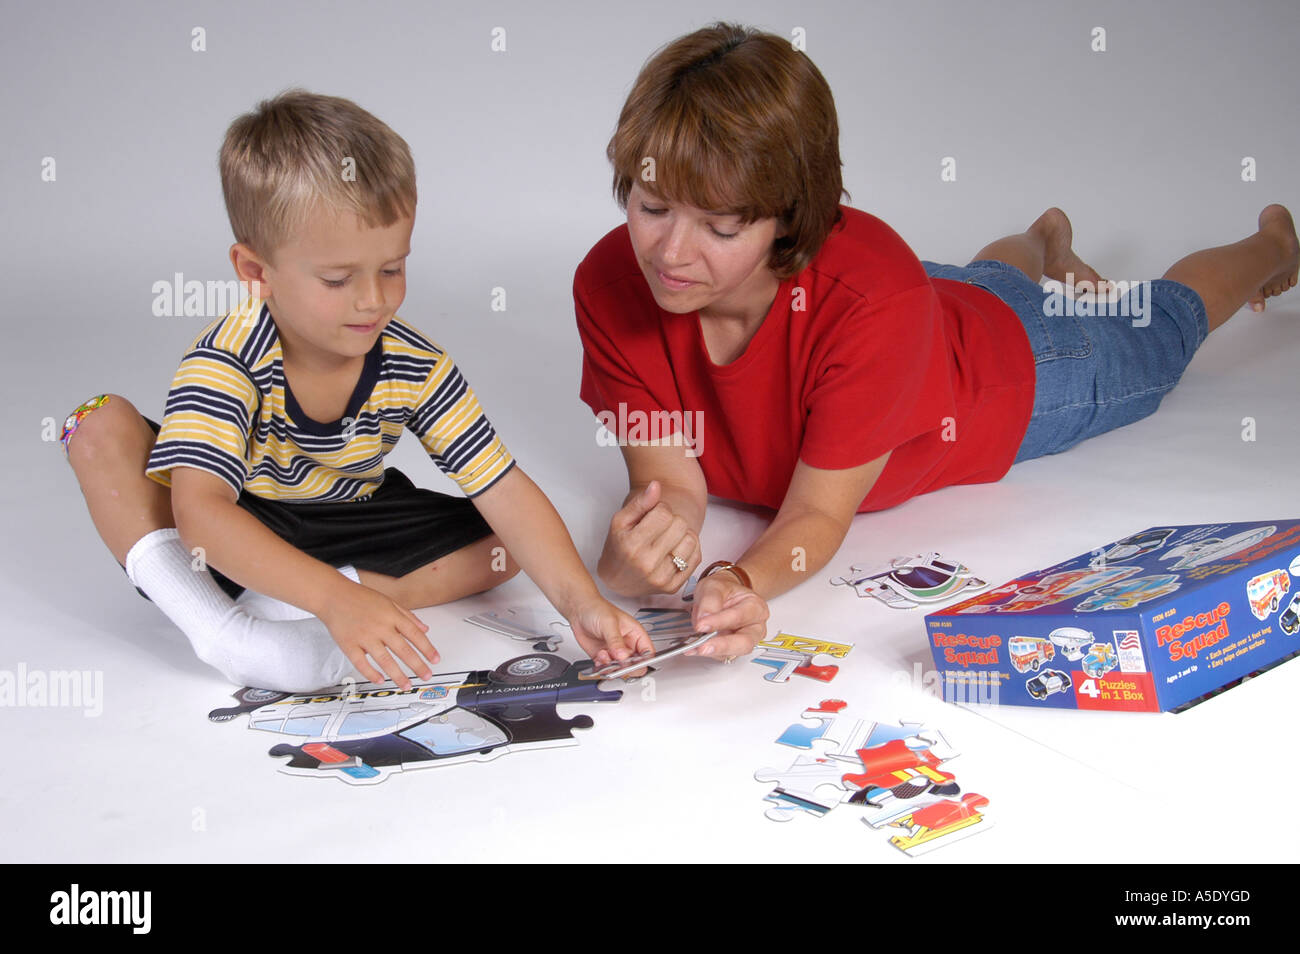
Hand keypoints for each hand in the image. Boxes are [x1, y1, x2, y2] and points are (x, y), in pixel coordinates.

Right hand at [318, 582, 437, 689]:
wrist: (334, 595)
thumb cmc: (361, 597)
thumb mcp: (389, 602)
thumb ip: (408, 616)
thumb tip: (425, 629)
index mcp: (392, 616)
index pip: (415, 634)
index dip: (427, 648)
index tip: (435, 660)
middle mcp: (380, 627)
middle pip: (403, 649)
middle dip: (417, 665)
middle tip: (426, 675)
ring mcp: (364, 637)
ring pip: (384, 660)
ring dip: (397, 675)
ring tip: (406, 685)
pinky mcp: (349, 645)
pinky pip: (361, 663)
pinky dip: (371, 673)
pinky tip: (380, 680)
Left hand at [566, 598, 653, 667]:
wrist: (579, 610)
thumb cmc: (597, 609)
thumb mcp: (609, 623)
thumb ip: (616, 641)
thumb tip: (622, 656)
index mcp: (635, 634)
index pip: (647, 652)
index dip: (645, 661)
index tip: (636, 663)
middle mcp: (626, 645)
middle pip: (635, 664)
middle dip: (626, 666)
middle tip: (618, 662)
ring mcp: (615, 652)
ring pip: (619, 668)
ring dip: (611, 666)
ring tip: (604, 655)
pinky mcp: (603, 657)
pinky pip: (606, 668)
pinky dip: (602, 667)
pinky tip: (599, 657)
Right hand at [598, 480, 699, 595]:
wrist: (617, 580)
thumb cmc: (618, 547)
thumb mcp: (620, 521)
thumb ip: (639, 502)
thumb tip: (656, 485)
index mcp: (632, 545)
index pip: (664, 513)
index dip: (661, 508)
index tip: (653, 514)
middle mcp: (647, 564)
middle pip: (679, 524)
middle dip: (671, 520)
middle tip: (660, 527)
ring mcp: (662, 578)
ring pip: (691, 539)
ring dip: (682, 534)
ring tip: (668, 538)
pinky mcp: (673, 587)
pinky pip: (697, 556)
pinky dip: (689, 548)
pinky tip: (675, 549)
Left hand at [686, 569, 768, 660]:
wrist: (720, 595)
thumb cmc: (722, 590)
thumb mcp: (714, 586)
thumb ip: (710, 600)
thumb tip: (704, 617)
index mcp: (755, 607)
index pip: (739, 616)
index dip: (719, 622)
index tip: (701, 624)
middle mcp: (755, 626)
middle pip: (745, 642)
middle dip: (722, 645)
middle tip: (703, 646)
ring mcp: (745, 640)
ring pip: (734, 653)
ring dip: (713, 651)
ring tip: (695, 647)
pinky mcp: (732, 650)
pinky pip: (722, 655)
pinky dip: (707, 653)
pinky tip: (694, 648)